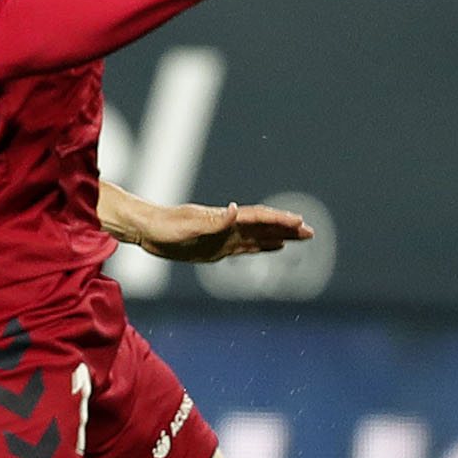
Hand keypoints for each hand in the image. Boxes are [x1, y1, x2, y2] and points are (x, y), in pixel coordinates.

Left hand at [120, 199, 313, 262]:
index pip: (258, 218)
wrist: (146, 230)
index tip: (298, 222)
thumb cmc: (164, 227)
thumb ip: (214, 221)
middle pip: (264, 226)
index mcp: (224, 219)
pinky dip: (263, 246)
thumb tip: (236, 210)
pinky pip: (246, 247)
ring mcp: (224, 237)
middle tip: (310, 232)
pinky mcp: (217, 247)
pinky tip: (275, 247)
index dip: (279, 221)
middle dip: (287, 228)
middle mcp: (228, 226)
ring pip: (259, 236)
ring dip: (280, 236)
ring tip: (301, 237)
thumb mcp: (187, 225)